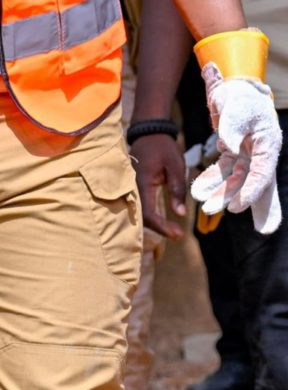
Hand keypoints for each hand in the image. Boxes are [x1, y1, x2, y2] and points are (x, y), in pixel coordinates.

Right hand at [131, 133, 188, 238]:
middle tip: (177, 235)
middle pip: (140, 218)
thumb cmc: (163, 148)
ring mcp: (128, 190)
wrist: (148, 134)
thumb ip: (177, 190)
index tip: (178, 234)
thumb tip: (181, 214)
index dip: (162, 226)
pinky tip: (161, 220)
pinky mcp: (130, 190)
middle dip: (159, 229)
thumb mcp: (176, 166)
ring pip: (137, 215)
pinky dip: (149, 217)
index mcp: (141, 184)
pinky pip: (137, 207)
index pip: (148, 213)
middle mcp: (130, 190)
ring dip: (154, 224)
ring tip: (171, 230)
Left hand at [192, 59, 281, 233]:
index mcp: (268, 144)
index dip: (252, 192)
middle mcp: (260, 152)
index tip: (237, 207)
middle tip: (250, 225)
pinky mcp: (233, 153)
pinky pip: (223, 172)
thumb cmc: (239, 96)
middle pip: (257, 184)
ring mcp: (247, 154)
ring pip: (237, 181)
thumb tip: (227, 146)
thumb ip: (232, 128)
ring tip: (205, 207)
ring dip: (222, 194)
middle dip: (248, 204)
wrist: (233, 87)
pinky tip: (199, 191)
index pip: (262, 174)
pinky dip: (212, 181)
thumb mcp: (236, 109)